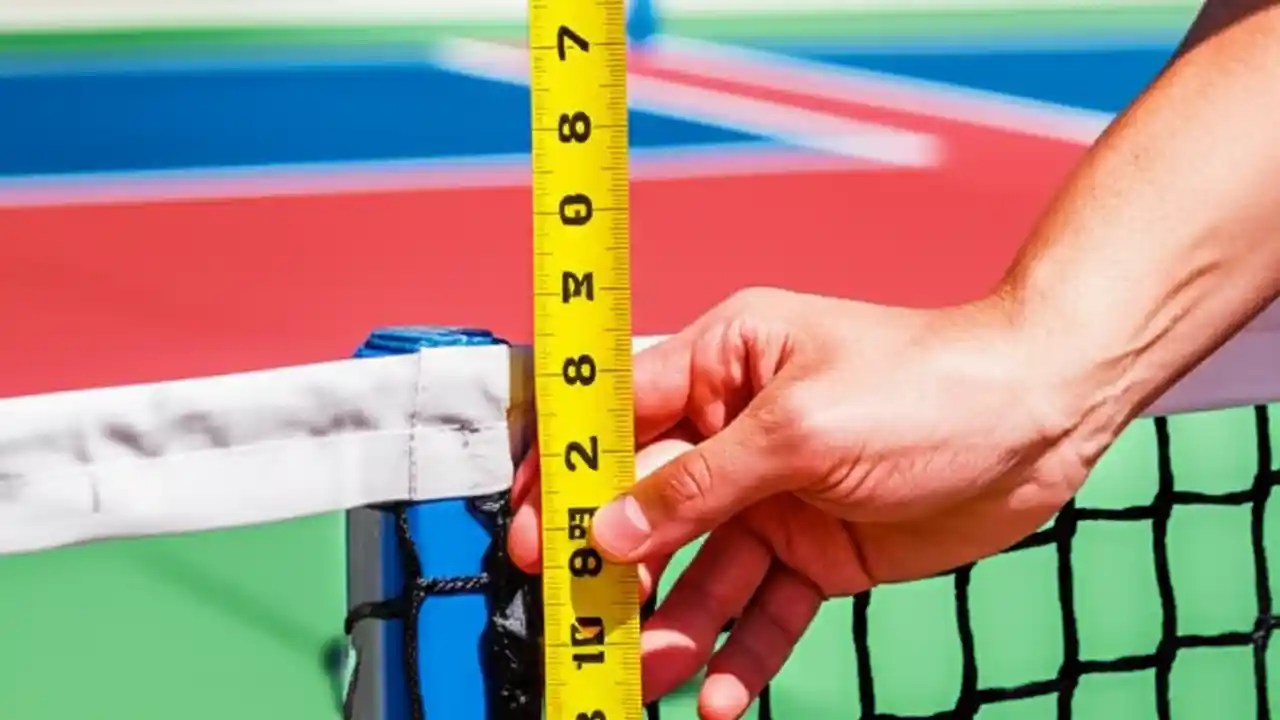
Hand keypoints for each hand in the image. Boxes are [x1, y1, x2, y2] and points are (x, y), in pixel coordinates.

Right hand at [508, 287, 1102, 718]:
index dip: (564, 475)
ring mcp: (775, 499)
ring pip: (702, 574)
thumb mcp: (799, 429)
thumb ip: (698, 484)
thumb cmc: (924, 384)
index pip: (615, 418)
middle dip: (612, 572)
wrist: (1041, 419)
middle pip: (648, 510)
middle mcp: (735, 433)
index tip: (528, 536)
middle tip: (578, 630)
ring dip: (673, 627)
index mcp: (719, 366)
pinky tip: (719, 696)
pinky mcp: (817, 555)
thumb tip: (606, 530)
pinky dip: (742, 653)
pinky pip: (765, 611)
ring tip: (648, 678)